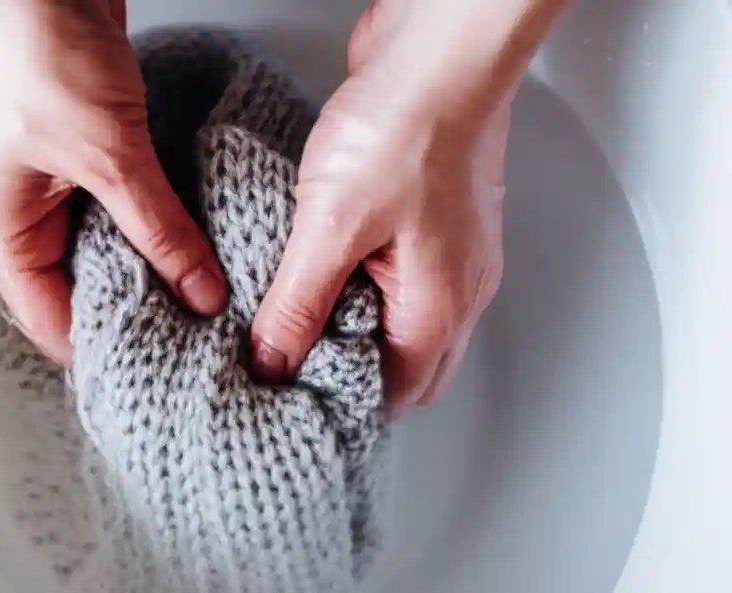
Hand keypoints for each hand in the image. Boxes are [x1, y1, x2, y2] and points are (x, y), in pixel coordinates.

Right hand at [0, 0, 226, 362]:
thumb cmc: (29, 50)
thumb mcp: (106, 154)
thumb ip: (158, 228)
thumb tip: (199, 289)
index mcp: (4, 232)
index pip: (53, 323)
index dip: (110, 349)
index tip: (171, 365)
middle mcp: (24, 213)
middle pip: (85, 285)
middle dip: (143, 306)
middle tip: (203, 333)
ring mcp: (55, 177)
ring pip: (111, 241)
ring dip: (156, 258)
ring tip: (211, 288)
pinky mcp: (85, 143)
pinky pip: (124, 198)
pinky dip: (157, 215)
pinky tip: (198, 229)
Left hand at [250, 0, 562, 412]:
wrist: (442, 48)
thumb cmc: (409, 124)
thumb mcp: (332, 226)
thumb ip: (299, 304)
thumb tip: (273, 362)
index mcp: (440, 307)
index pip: (395, 395)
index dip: (338, 405)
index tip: (285, 398)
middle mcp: (458, 289)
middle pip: (405, 366)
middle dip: (347, 374)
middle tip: (287, 364)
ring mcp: (451, 253)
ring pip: (400, 320)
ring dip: (351, 325)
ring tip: (295, 314)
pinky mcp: (432, 219)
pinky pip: (398, 276)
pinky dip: (361, 285)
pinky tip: (323, 264)